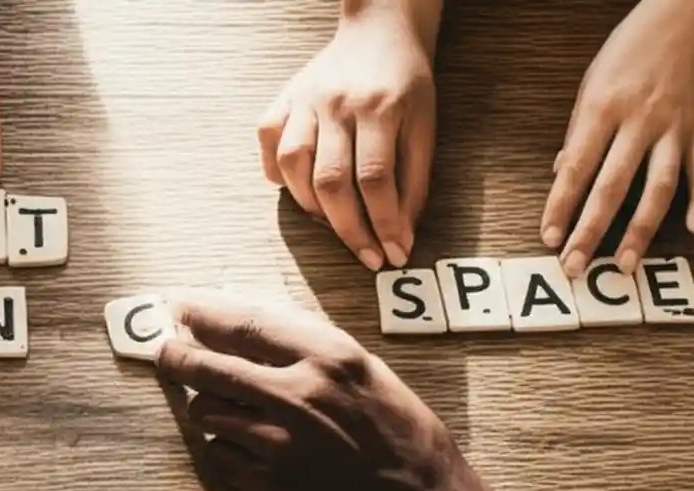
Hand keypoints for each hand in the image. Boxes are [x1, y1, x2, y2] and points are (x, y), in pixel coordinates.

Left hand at [155, 291, 486, 490]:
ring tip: (225, 408)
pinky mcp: (271, 484)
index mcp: (327, 356)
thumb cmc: (401, 432)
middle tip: (165, 353)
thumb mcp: (364, 369)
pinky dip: (221, 448)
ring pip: (204, 411)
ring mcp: (280, 442)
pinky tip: (242, 446)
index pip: (242, 322)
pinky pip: (217, 455)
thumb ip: (308, 343)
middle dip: (173, 357)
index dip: (200, 312)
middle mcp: (298, 394)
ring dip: (205, 406)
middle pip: (205, 366)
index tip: (176, 306)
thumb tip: (249, 317)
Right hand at [257, 1, 439, 270]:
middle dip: (349, 230)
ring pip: (294, 166)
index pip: (376, 179)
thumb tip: (402, 233)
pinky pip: (268, 140)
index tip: (394, 253)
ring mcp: (305, 100)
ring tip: (333, 222)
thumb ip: (414, 179)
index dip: (385, 224)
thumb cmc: (406, 84)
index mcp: (380, 108)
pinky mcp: (284, 99)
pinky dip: (276, 171)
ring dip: (312, 207)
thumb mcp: (425, 126)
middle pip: (332, 181)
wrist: (380, 32)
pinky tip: (296, 188)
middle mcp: (337, 104)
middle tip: (366, 256)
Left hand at [542, 0, 693, 276]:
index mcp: (602, 109)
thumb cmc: (628, 52)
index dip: (560, 206)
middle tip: (575, 266)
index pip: (575, 168)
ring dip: (641, 229)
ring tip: (625, 264)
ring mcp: (674, 127)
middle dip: (591, 230)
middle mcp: (639, 121)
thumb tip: (561, 176)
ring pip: (658, 187)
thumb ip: (577, 134)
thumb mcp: (590, 86)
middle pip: (613, 186)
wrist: (685, 17)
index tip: (549, 238)